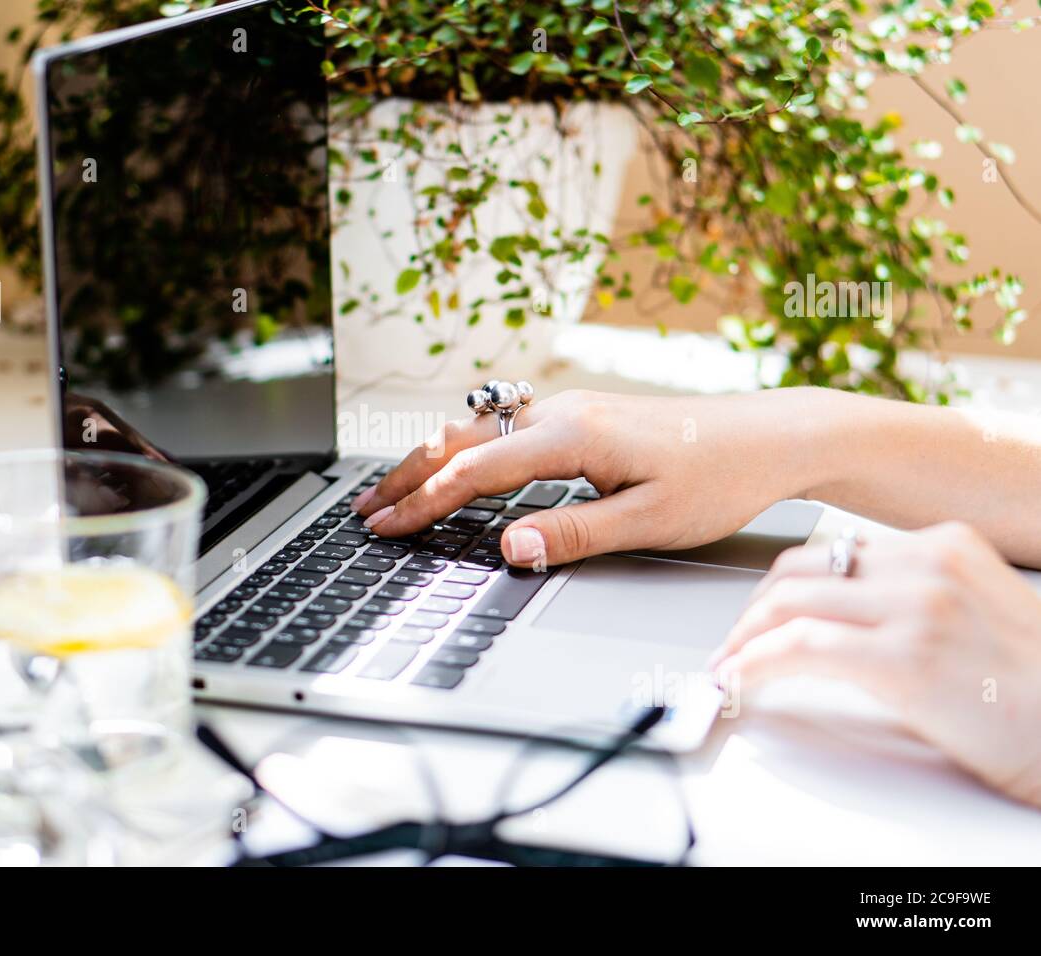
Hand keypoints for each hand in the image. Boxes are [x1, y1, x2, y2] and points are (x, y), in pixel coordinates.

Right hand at [351, 388, 818, 566]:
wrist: (772, 435)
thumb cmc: (722, 475)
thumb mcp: (651, 520)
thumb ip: (575, 533)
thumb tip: (509, 546)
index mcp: (574, 435)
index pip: (476, 471)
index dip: (424, 502)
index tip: (386, 527)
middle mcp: (564, 411)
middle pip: (461, 439)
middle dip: (407, 474)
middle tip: (365, 508)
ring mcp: (572, 407)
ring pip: (479, 428)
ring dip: (431, 459)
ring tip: (396, 490)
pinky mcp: (583, 415)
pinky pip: (504, 427)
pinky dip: (464, 449)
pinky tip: (457, 466)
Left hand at [709, 522, 1040, 807]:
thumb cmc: (1032, 690)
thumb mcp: (977, 612)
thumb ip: (914, 596)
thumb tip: (841, 618)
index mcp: (945, 545)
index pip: (832, 552)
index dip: (781, 588)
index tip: (758, 616)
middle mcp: (928, 564)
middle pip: (800, 571)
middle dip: (752, 611)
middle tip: (732, 644)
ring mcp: (917, 608)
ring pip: (791, 605)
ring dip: (743, 639)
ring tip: (727, 667)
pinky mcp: (904, 659)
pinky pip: (800, 650)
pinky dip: (754, 665)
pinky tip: (739, 681)